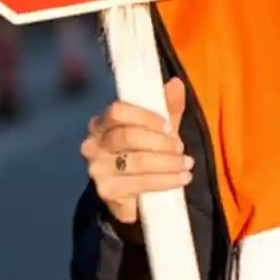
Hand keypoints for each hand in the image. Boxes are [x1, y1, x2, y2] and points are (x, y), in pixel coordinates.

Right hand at [80, 77, 193, 224]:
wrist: (136, 196)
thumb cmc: (146, 154)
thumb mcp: (158, 130)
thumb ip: (167, 107)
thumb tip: (176, 83)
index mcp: (102, 123)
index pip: (118, 111)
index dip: (146, 117)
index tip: (170, 127)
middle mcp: (93, 144)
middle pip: (127, 136)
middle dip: (160, 143)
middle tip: (181, 149)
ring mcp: (97, 169)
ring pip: (136, 161)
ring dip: (168, 163)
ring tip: (187, 165)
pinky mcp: (106, 191)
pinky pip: (140, 183)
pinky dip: (165, 181)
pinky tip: (180, 179)